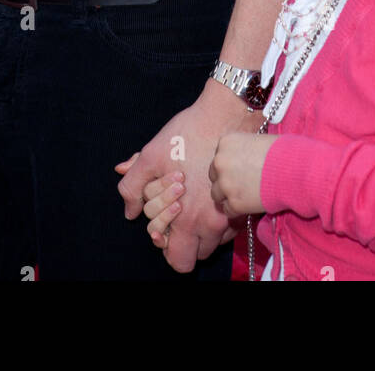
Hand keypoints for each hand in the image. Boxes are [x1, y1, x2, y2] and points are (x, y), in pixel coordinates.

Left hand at [116, 90, 243, 272]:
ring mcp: (231, 215)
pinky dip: (219, 222)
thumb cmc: (188, 133)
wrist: (226, 113)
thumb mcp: (152, 155)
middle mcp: (212, 224)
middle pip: (197, 257)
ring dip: (203, 233)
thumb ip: (133, 186)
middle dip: (185, 244)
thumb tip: (129, 212)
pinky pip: (230, 229)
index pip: (179, 261)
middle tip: (178, 220)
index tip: (164, 230)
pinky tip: (209, 199)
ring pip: (214, 244)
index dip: (168, 247)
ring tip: (193, 205)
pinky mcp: (245, 203)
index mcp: (188, 218)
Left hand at [208, 132, 277, 216]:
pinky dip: (237, 210)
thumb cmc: (281, 152)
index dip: (229, 166)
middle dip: (225, 181)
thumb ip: (243, 149)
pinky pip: (227, 210)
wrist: (293, 170)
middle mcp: (220, 161)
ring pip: (217, 194)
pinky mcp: (233, 202)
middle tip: (242, 185)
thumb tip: (242, 158)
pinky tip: (250, 204)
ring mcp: (225, 183)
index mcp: (226, 142)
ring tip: (246, 195)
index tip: (240, 171)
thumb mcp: (257, 141)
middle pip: (214, 175)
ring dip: (229, 196)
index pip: (219, 157)